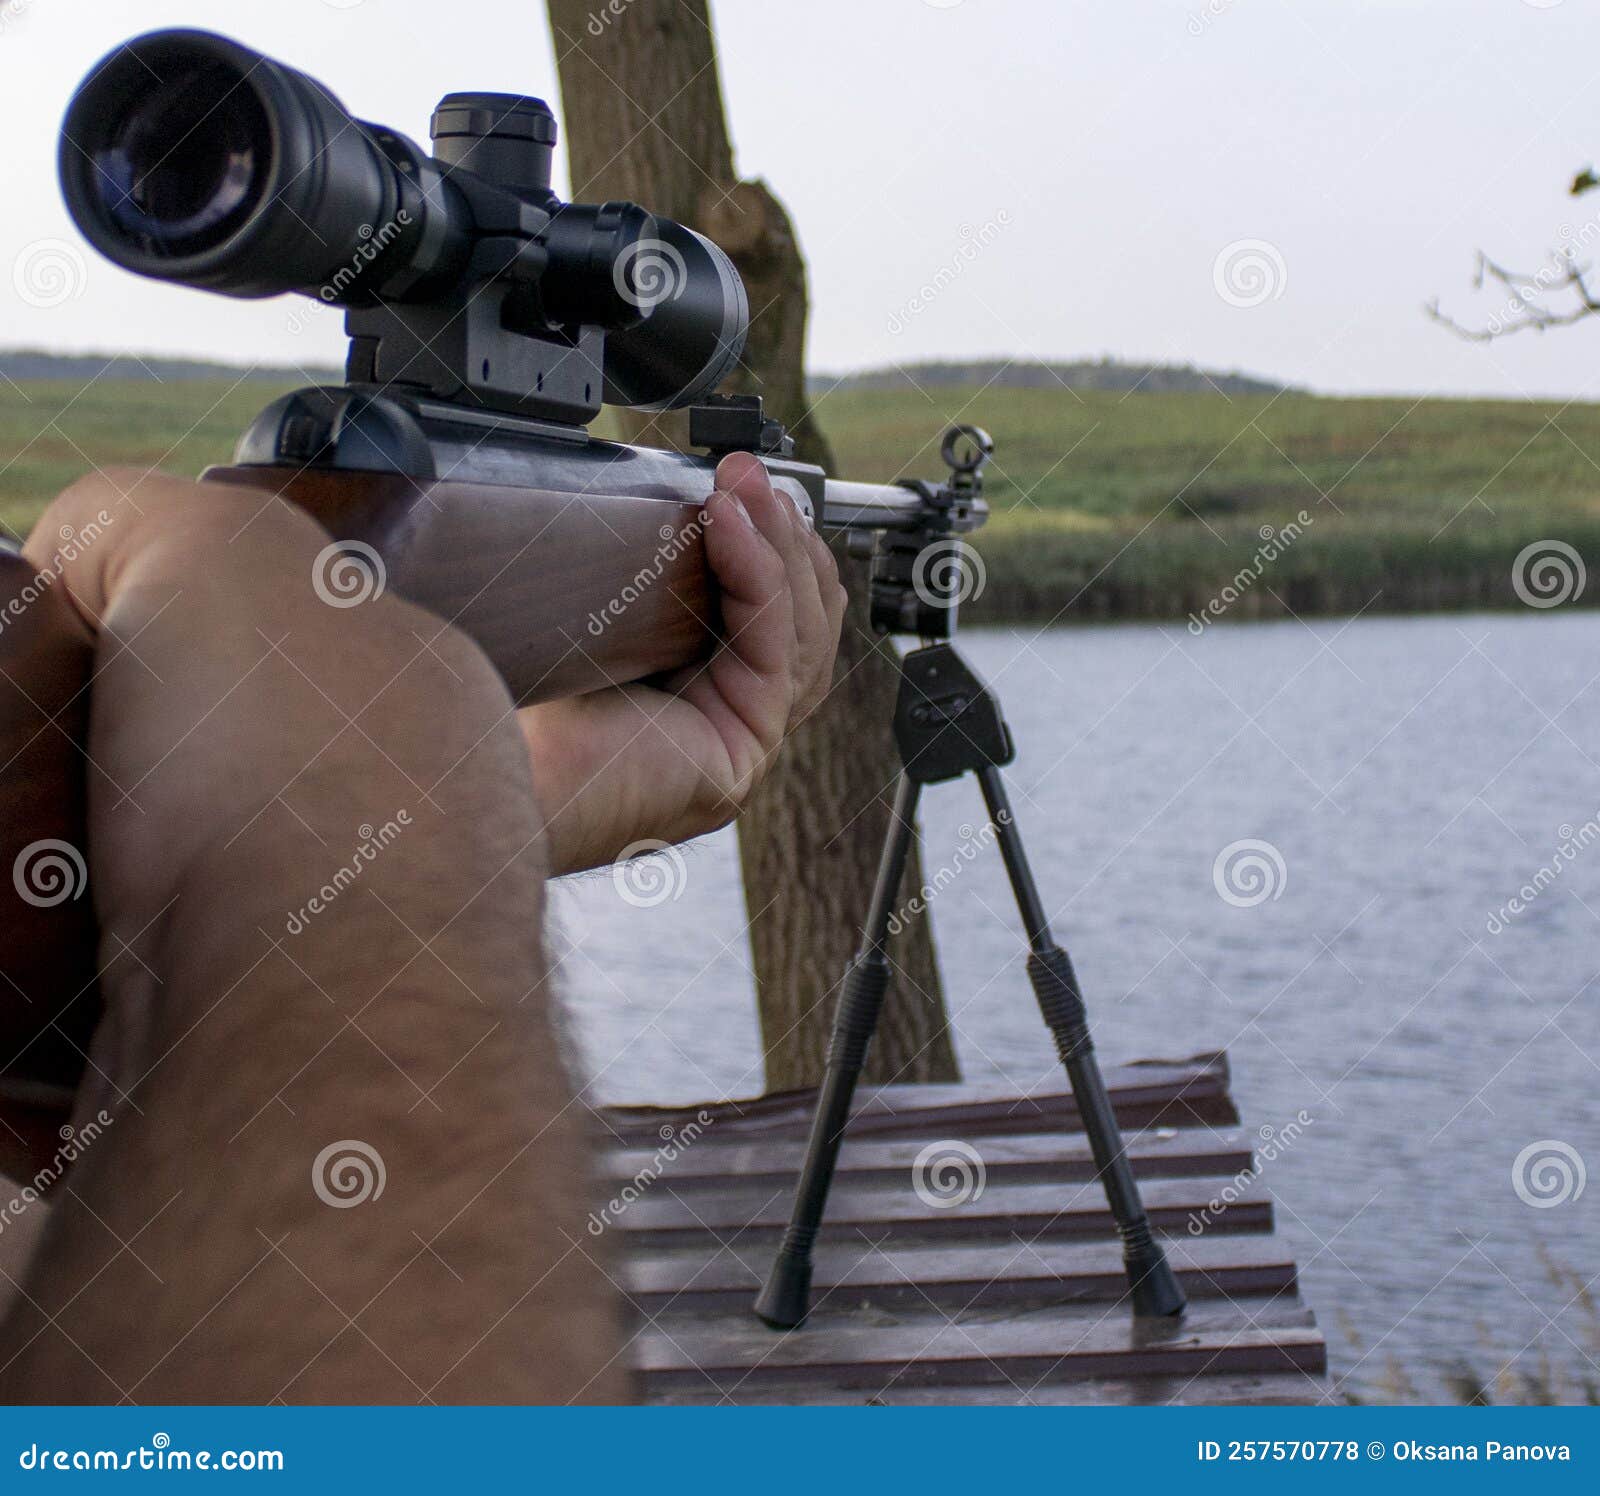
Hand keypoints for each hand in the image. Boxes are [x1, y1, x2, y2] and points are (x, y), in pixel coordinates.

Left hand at [517, 451, 847, 873]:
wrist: (475, 771)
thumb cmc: (506, 705)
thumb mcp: (588, 615)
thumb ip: (634, 571)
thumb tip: (666, 494)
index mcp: (689, 699)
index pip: (768, 617)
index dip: (770, 547)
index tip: (737, 483)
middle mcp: (721, 725)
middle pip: (802, 623)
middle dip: (785, 537)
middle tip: (745, 473)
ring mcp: (739, 742)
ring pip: (800, 635)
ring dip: (779, 544)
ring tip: (742, 482)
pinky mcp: (741, 749)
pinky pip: (773, 649)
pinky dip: (761, 574)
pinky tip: (730, 522)